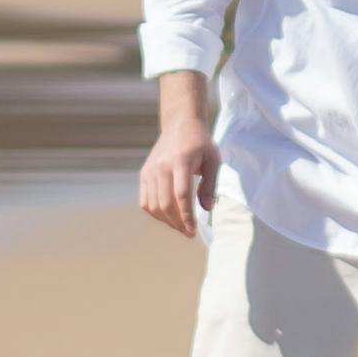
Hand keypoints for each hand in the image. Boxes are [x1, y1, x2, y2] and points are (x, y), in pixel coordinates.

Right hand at [138, 119, 220, 235]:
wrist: (180, 124)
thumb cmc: (200, 143)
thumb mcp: (213, 160)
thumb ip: (210, 185)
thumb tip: (207, 209)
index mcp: (180, 161)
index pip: (181, 195)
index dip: (186, 216)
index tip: (193, 231)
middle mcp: (161, 166)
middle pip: (165, 203)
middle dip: (177, 223)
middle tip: (188, 232)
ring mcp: (150, 170)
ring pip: (153, 205)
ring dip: (166, 220)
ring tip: (180, 226)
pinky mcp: (144, 174)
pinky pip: (145, 201)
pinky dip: (154, 213)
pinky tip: (167, 216)